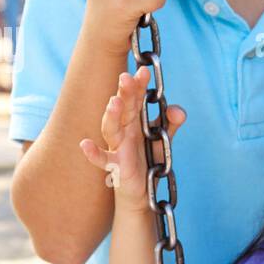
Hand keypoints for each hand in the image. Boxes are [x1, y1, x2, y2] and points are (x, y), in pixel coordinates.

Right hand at [78, 66, 186, 207]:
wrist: (144, 192)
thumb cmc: (150, 160)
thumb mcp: (164, 138)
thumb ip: (171, 123)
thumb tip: (178, 110)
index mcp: (135, 120)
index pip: (136, 99)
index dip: (139, 85)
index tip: (143, 71)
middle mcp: (125, 131)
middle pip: (123, 109)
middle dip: (125, 93)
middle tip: (127, 77)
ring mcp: (118, 147)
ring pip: (111, 129)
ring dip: (111, 116)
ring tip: (114, 102)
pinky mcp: (116, 167)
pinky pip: (102, 159)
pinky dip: (93, 153)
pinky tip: (85, 145)